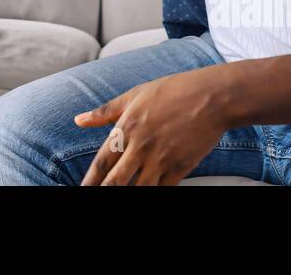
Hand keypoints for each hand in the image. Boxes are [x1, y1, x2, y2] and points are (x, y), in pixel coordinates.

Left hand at [74, 68, 231, 185]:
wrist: (212, 97)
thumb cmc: (173, 91)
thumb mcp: (134, 95)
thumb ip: (105, 112)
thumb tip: (78, 120)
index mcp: (127, 128)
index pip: (102, 163)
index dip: (90, 181)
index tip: (82, 189)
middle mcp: (141, 147)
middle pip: (115, 182)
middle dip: (103, 192)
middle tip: (93, 200)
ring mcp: (161, 160)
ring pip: (139, 190)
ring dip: (127, 195)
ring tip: (120, 197)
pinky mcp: (180, 168)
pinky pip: (162, 190)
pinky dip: (153, 194)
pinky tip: (145, 192)